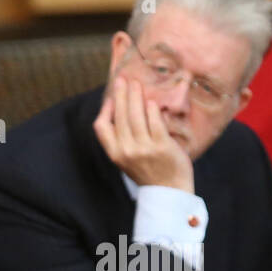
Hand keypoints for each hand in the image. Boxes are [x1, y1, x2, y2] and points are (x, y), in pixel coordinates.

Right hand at [93, 76, 193, 192]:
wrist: (170, 192)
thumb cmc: (150, 172)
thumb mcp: (128, 160)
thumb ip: (123, 140)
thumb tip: (121, 110)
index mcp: (116, 155)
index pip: (101, 127)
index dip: (105, 110)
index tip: (110, 98)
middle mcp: (127, 151)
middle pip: (120, 115)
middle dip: (121, 94)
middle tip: (123, 78)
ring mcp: (144, 149)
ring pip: (136, 115)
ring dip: (135, 96)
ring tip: (137, 84)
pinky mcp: (162, 146)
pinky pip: (155, 121)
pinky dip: (152, 109)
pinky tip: (152, 102)